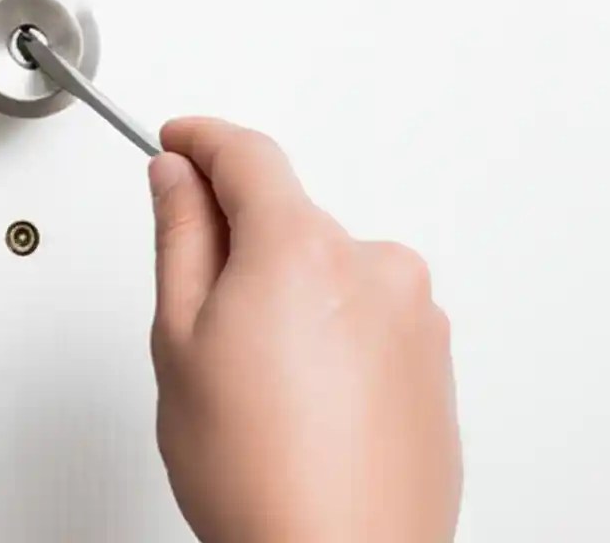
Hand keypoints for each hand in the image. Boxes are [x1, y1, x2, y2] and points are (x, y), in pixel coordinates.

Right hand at [148, 118, 460, 542]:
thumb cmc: (256, 471)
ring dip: (286, 292)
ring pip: (326, 267)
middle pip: (287, 216)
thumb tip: (176, 177)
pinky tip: (300, 398)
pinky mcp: (433, 355)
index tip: (177, 140)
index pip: (246, 153)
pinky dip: (328, 330)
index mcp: (301, 247)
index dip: (199, 139)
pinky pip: (365, 311)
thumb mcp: (179, 338)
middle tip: (198, 317)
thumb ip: (179, 236)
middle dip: (237, 243)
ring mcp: (413, 312)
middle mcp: (373, 264)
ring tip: (256, 382)